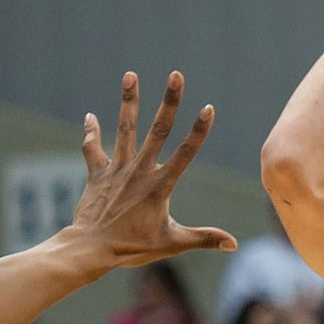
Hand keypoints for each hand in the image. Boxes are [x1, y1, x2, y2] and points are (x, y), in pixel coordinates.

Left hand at [68, 73, 236, 268]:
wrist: (91, 248)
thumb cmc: (132, 248)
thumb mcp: (172, 243)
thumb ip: (204, 238)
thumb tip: (233, 244)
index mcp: (160, 185)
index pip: (186, 152)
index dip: (199, 130)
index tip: (208, 108)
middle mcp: (139, 171)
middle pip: (158, 130)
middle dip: (169, 101)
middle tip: (176, 75)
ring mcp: (117, 170)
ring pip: (125, 129)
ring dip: (128, 101)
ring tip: (130, 75)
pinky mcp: (97, 174)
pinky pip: (93, 149)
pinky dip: (91, 133)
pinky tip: (90, 116)